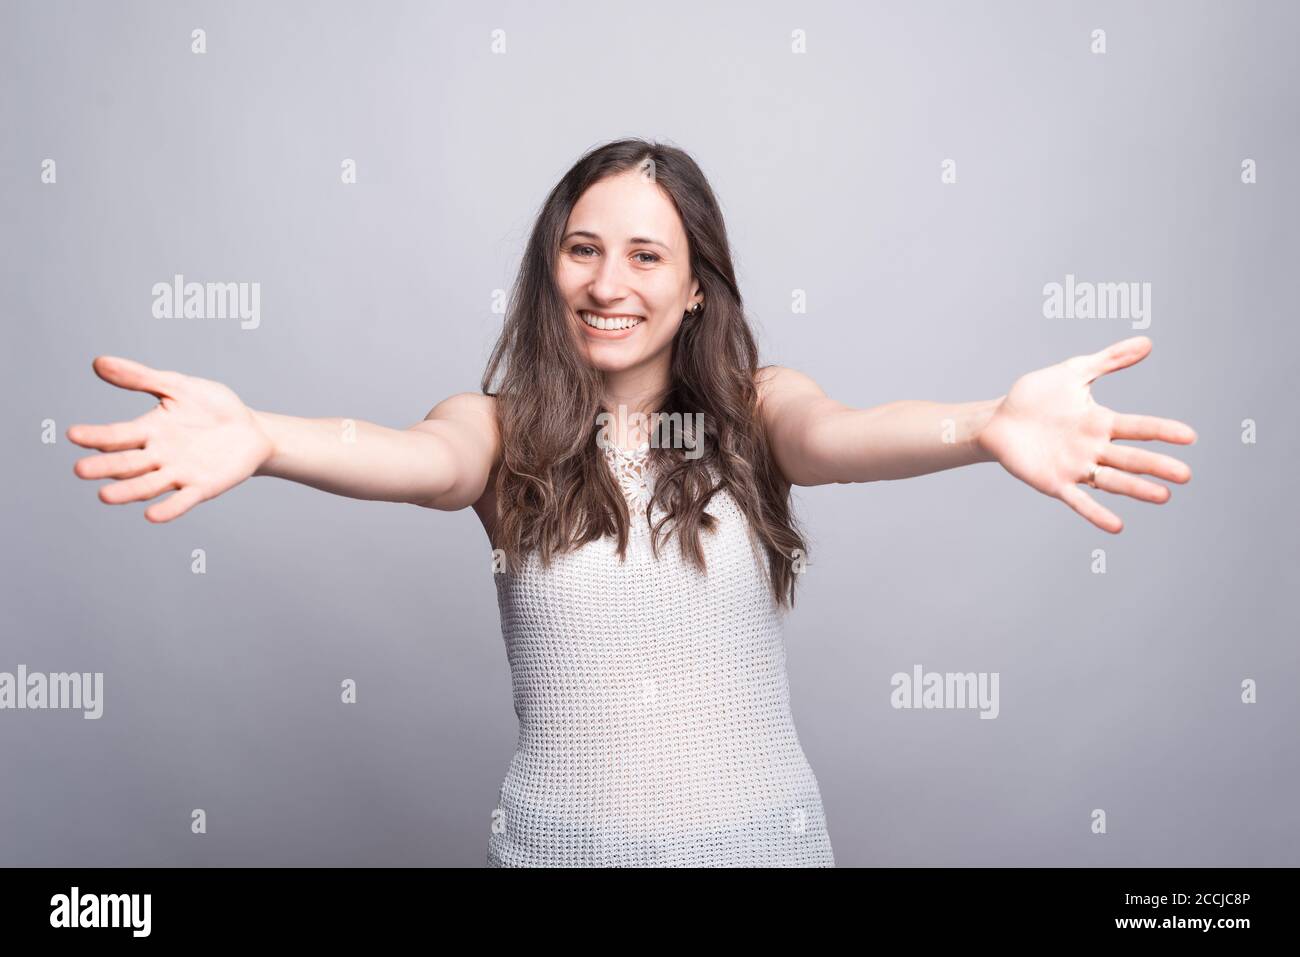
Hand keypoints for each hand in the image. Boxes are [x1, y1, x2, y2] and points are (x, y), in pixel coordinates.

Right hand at [68, 356, 273, 521]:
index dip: (96, 435)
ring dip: (127, 491)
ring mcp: (179, 473)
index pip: (117, 435)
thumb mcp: (179, 387)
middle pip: (126, 463)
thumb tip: (99, 362)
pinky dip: (168, 509)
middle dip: (104, 467)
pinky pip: (182, 501)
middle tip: (80, 469)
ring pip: (147, 485)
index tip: (73, 434)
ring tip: (105, 496)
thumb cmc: (214, 408)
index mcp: (149, 430)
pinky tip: (152, 515)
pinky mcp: (202, 487)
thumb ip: (141, 378)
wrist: (252, 430)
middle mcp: (158, 455)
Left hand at [975, 336, 1195, 532]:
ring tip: (1163, 496)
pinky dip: (1097, 513)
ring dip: (1137, 489)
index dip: (1163, 431)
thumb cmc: (1034, 397)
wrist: (997, 420)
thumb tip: (1147, 343)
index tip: (1190, 436)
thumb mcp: (1072, 373)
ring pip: (1113, 481)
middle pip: (1132, 459)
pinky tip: (1117, 526)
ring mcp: (1076, 467)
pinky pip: (1079, 500)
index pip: (1139, 427)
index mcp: (1100, 422)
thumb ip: (1109, 360)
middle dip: (1158, 466)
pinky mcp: (1055, 483)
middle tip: (1185, 475)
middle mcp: (1094, 448)